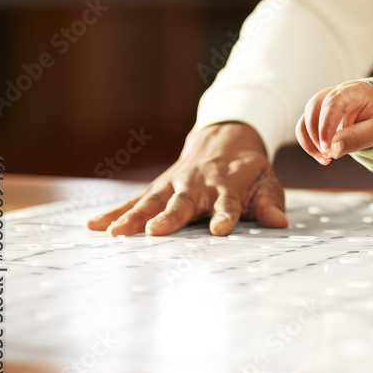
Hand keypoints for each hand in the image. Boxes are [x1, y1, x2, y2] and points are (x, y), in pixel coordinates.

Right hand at [84, 122, 286, 236]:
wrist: (225, 138)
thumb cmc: (248, 170)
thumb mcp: (267, 182)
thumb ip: (270, 203)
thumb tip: (279, 223)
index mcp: (227, 185)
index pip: (228, 202)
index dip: (225, 216)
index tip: (221, 230)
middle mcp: (198, 185)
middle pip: (182, 202)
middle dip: (169, 217)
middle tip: (154, 232)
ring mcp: (174, 185)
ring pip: (152, 202)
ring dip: (133, 217)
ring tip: (115, 234)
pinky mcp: (157, 189)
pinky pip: (133, 201)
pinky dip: (114, 212)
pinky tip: (93, 226)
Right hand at [296, 81, 372, 163]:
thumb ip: (356, 139)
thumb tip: (333, 151)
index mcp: (353, 91)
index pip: (333, 104)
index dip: (326, 126)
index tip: (327, 149)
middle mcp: (333, 93)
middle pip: (314, 109)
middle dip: (317, 136)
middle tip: (329, 156)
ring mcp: (321, 102)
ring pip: (305, 119)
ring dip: (310, 143)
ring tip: (326, 159)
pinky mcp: (315, 113)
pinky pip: (303, 128)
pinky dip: (308, 144)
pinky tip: (322, 155)